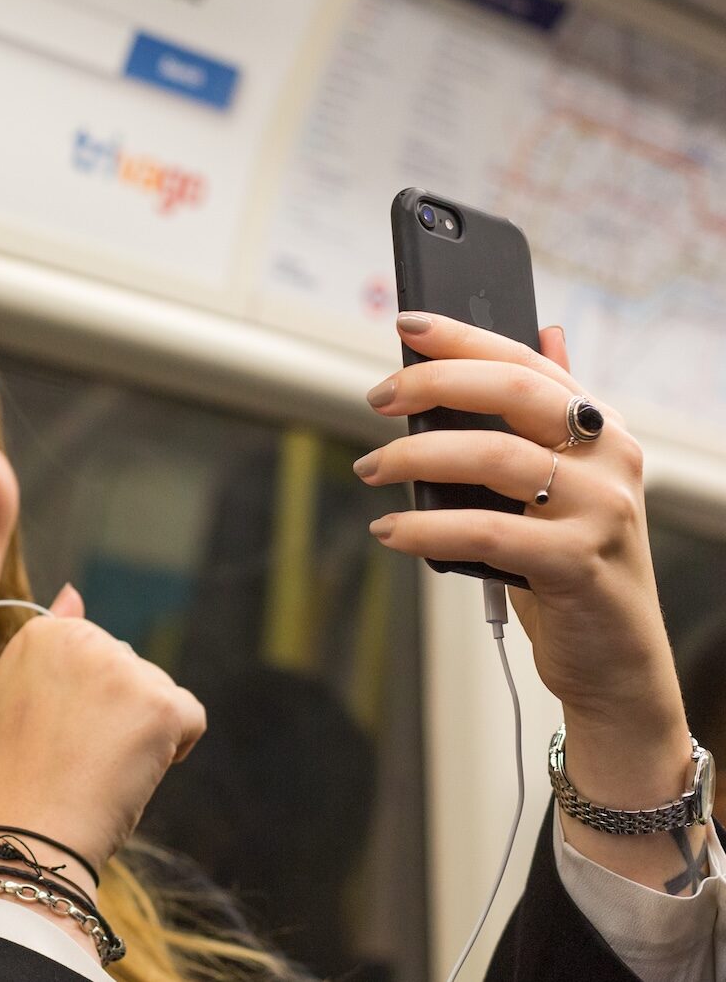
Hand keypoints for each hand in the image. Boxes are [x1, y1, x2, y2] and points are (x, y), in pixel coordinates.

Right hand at [0, 586, 206, 873]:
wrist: (26, 830)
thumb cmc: (14, 772)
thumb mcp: (10, 694)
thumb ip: (46, 642)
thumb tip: (75, 591)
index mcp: (43, 633)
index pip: (94, 653)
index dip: (84, 702)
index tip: (59, 733)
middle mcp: (83, 638)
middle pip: (129, 669)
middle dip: (115, 711)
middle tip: (77, 755)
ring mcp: (123, 669)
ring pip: (159, 694)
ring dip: (143, 730)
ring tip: (98, 767)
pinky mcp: (160, 704)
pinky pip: (190, 718)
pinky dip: (173, 748)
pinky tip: (133, 770)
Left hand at [355, 313, 699, 889]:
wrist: (615, 661)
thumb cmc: (570, 563)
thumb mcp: (562, 484)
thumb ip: (547, 415)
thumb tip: (544, 332)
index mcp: (601, 430)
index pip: (529, 362)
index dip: (465, 336)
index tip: (405, 324)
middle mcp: (610, 460)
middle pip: (517, 394)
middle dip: (437, 383)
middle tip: (376, 397)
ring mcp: (601, 512)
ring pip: (498, 459)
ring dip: (418, 458)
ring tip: (369, 469)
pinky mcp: (578, 566)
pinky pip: (489, 532)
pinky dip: (427, 529)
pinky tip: (389, 532)